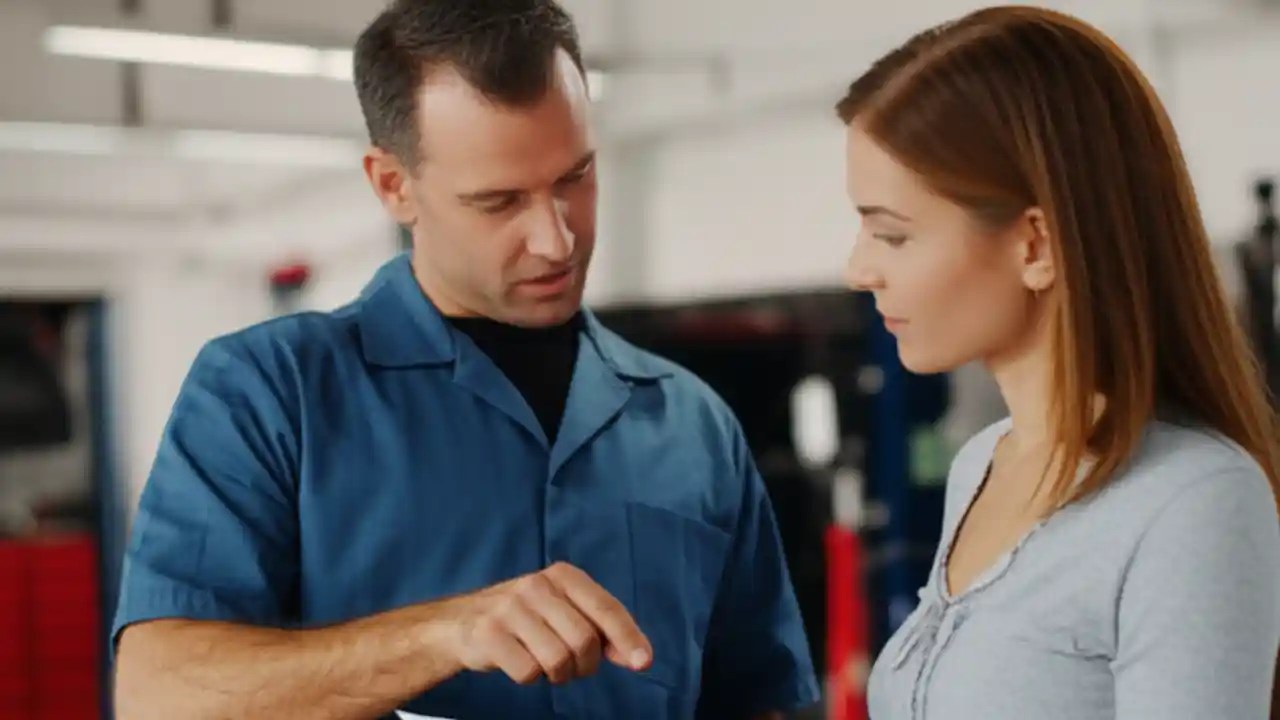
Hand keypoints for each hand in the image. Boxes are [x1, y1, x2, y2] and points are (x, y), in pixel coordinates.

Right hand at [442, 562, 652, 685]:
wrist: (461, 623)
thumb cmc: (526, 620)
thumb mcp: (564, 611)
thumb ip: (601, 629)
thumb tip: (638, 658)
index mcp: (563, 575)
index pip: (606, 607)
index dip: (628, 637)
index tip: (643, 663)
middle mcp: (537, 585)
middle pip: (584, 640)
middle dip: (585, 665)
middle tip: (572, 666)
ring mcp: (510, 608)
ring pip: (558, 660)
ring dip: (557, 674)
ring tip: (544, 663)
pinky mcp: (488, 633)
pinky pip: (528, 672)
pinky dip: (530, 677)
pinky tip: (519, 661)